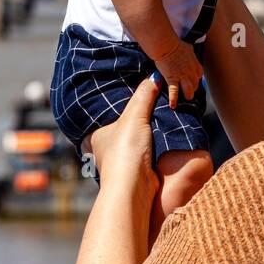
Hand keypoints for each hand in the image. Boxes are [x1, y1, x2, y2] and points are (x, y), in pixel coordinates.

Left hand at [89, 75, 159, 198]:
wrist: (134, 188)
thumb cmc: (125, 152)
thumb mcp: (134, 117)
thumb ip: (144, 96)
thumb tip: (155, 76)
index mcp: (97, 135)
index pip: (109, 114)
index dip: (122, 105)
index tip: (137, 95)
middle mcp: (106, 149)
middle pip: (124, 128)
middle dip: (137, 120)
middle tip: (155, 105)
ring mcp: (122, 161)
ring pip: (137, 141)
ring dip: (149, 135)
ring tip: (163, 119)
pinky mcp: (138, 171)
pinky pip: (149, 152)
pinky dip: (157, 147)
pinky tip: (166, 139)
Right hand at [153, 39, 202, 107]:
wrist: (166, 45)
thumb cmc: (175, 44)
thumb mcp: (187, 47)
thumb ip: (189, 51)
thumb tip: (189, 49)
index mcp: (195, 64)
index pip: (199, 75)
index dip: (196, 79)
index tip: (194, 81)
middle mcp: (191, 71)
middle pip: (195, 84)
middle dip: (193, 88)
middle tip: (190, 92)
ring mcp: (182, 76)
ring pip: (189, 90)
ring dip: (188, 95)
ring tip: (187, 99)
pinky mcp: (172, 79)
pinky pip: (174, 91)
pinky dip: (174, 99)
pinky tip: (173, 105)